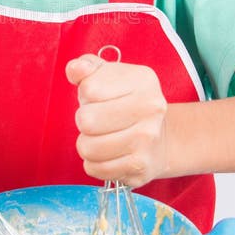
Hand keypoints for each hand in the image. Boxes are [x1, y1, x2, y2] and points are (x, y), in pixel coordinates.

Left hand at [66, 54, 167, 186]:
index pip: (89, 89)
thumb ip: (86, 66)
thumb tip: (76, 69)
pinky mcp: (140, 167)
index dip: (86, 94)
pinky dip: (94, 163)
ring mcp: (147, 140)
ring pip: (88, 148)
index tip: (100, 98)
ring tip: (101, 137)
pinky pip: (95, 168)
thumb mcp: (108, 75)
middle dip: (84, 121)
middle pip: (86, 120)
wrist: (158, 136)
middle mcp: (151, 109)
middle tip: (98, 120)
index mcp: (142, 80)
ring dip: (87, 144)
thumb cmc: (124, 102)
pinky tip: (107, 154)